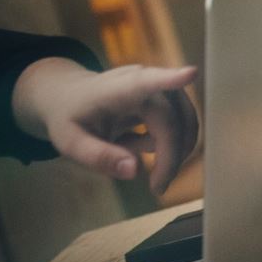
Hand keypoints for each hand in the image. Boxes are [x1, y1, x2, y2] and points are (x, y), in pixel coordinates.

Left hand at [12, 59, 199, 192]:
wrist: (71, 96)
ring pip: (185, 124)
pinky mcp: (170, 97)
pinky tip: (139, 145)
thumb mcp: (70, 142)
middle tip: (158, 188)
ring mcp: (161, 87)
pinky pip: (181, 125)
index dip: (170, 79)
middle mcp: (145, 83)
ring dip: (175, 152)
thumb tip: (134, 171)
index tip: (191, 73)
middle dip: (172, 157)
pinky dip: (169, 145)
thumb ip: (98, 157)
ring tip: (149, 172)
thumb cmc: (70, 117)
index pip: (145, 82)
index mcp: (117, 89)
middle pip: (173, 121)